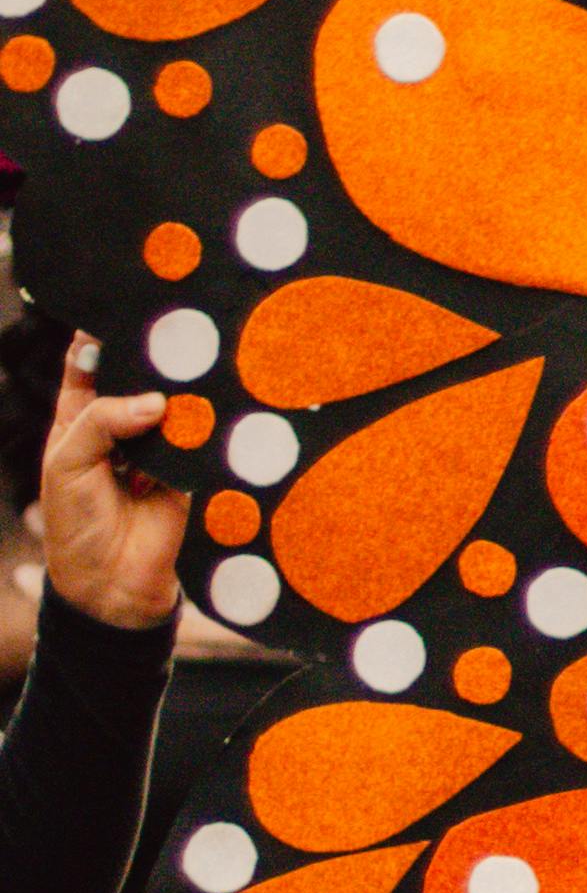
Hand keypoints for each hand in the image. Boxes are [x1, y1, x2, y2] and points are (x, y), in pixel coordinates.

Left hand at [37, 338, 187, 631]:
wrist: (111, 587)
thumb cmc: (75, 524)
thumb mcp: (68, 463)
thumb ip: (103, 421)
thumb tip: (157, 401)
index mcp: (80, 418)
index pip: (89, 364)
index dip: (101, 336)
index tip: (121, 305)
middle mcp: (121, 427)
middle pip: (137, 379)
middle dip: (151, 358)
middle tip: (172, 328)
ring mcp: (157, 449)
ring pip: (171, 407)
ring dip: (181, 390)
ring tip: (196, 362)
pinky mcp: (190, 472)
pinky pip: (200, 441)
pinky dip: (206, 427)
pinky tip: (212, 405)